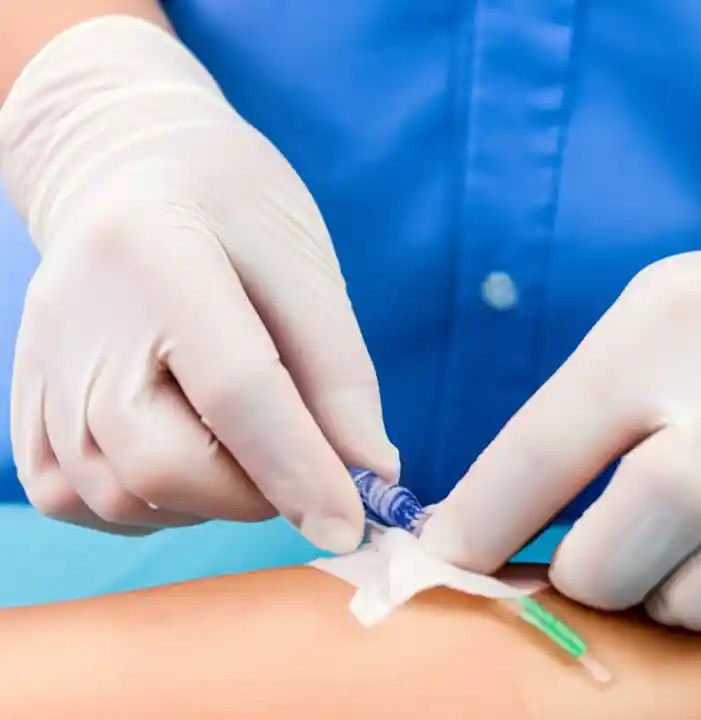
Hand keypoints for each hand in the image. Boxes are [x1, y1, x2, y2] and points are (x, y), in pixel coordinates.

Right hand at [0, 18, 395, 550]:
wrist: (128, 170)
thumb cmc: (235, 212)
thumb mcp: (306, 270)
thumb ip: (341, 379)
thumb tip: (371, 477)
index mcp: (158, 259)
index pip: (235, 393)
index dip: (301, 470)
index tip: (353, 524)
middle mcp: (78, 322)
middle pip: (162, 464)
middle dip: (255, 494)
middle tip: (303, 466)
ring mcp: (40, 369)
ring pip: (120, 498)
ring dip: (207, 504)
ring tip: (247, 449)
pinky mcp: (25, 408)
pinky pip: (76, 500)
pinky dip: (149, 506)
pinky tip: (190, 461)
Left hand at [419, 92, 700, 629]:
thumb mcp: (634, 334)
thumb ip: (559, 433)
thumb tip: (459, 547)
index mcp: (662, 332)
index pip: (549, 443)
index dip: (483, 526)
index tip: (444, 569)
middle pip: (670, 495)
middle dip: (607, 569)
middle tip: (595, 578)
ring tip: (678, 588)